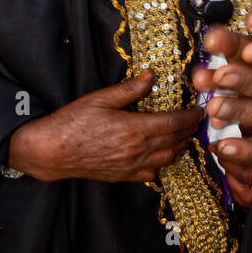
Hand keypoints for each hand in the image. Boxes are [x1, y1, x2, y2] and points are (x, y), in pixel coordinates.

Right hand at [7, 69, 203, 182]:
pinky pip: (152, 174)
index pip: (174, 123)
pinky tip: (163, 155)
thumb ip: (129, 89)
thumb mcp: (100, 98)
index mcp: (134, 129)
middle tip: (197, 120)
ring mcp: (132, 166)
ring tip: (184, 135)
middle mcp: (137, 151)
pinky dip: (163, 164)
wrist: (52, 151)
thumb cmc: (73, 121)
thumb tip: (152, 76)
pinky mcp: (124, 176)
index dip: (191, 116)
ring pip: (168, 159)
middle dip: (190, 130)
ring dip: (180, 147)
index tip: (199, 110)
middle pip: (175, 141)